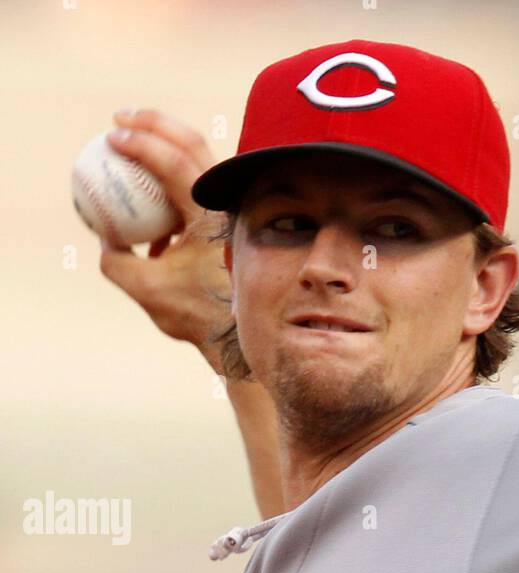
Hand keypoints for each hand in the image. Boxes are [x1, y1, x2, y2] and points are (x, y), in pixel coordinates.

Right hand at [97, 110, 232, 372]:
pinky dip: (172, 182)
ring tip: (130, 144)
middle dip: (154, 122)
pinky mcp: (229, 219)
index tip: (112, 136)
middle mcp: (228, 204)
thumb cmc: (198, 314)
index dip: (140, 142)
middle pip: (192, 143)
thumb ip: (116, 262)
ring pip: (198, 161)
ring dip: (163, 146)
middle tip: (121, 119)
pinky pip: (197, 188)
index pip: (174, 161)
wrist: (241, 334)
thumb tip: (103, 236)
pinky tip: (149, 205)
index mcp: (211, 215)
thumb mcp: (146, 291)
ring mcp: (232, 209)